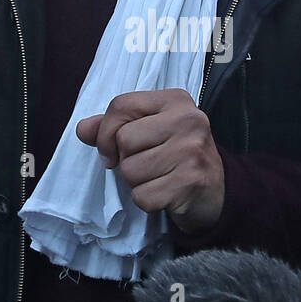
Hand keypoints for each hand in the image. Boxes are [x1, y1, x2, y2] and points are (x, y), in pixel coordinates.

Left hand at [76, 89, 224, 233]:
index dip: (106, 131)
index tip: (113, 150)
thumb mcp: (150, 130)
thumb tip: (83, 129)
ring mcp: (192, 151)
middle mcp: (188, 120)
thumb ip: (115, 126)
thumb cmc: (177, 155)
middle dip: (125, 160)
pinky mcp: (190, 182)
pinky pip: (142, 196)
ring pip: (130, 170)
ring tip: (159, 177)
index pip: (121, 105)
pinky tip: (166, 193)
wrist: (216, 190)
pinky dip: (147, 201)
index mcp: (176, 100)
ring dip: (136, 182)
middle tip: (147, 164)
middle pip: (123, 140)